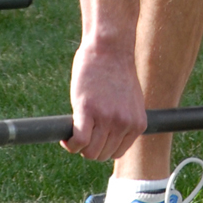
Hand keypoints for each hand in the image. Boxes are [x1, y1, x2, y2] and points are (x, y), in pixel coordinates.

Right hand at [62, 40, 147, 159]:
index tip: (92, 137)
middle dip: (89, 147)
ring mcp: (107, 119)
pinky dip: (70, 143)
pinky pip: (78, 141)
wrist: (109, 48)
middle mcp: (124, 124)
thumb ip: (123, 119)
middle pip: (101, 154)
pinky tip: (66, 135)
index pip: (116, 152)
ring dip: (78, 145)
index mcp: (137, 124)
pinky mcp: (88, 111)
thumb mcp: (129, 100)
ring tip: (73, 130)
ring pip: (89, 152)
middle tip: (81, 131)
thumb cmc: (116, 70)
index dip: (101, 147)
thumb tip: (107, 137)